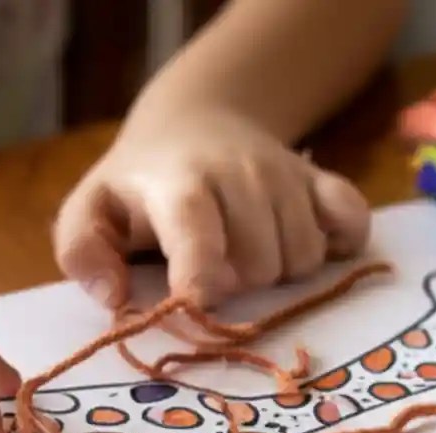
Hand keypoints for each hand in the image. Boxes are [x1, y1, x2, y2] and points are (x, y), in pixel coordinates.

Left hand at [53, 109, 369, 308]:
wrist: (195, 124)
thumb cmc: (139, 187)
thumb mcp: (92, 210)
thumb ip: (83, 253)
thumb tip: (113, 298)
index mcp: (178, 182)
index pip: (196, 226)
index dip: (201, 272)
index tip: (197, 305)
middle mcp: (239, 173)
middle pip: (259, 262)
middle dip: (237, 287)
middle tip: (213, 272)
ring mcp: (286, 175)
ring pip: (304, 256)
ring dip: (277, 276)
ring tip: (244, 256)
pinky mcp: (322, 180)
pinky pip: (352, 225)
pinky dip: (336, 248)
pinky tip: (299, 244)